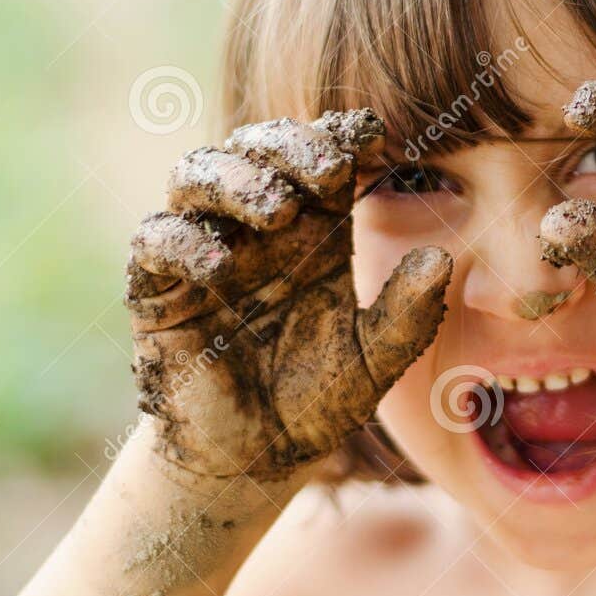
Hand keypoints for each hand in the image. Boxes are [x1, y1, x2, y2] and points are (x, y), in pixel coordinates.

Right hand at [125, 111, 450, 479]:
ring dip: (236, 178)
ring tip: (277, 208)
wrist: (257, 459)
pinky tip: (220, 267)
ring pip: (197, 174)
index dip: (341, 135)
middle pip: (257, 147)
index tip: (375, 137)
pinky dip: (182, 239)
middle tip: (328, 169)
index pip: (321, 156)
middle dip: (289, 145)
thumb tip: (440, 259)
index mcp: (314, 228)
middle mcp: (257, 227)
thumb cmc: (319, 398)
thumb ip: (407, 312)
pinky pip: (155, 239)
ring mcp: (204, 250)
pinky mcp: (160, 289)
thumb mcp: (377, 358)